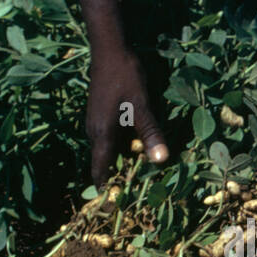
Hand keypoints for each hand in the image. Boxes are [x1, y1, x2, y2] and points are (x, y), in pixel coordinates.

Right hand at [85, 48, 169, 184]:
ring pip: (109, 151)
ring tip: (141, 177)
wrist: (109, 49)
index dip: (108, 190)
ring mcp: (97, 123)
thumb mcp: (142, 106)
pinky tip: (138, 150)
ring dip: (123, 163)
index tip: (116, 207)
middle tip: (138, 195)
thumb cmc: (125, 76)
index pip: (100, 171)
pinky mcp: (102, 115)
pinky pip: (111, 140)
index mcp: (101, 134)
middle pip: (105, 164)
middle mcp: (94, 132)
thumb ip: (150, 133)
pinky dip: (123, 149)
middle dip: (119, 179)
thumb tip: (161, 160)